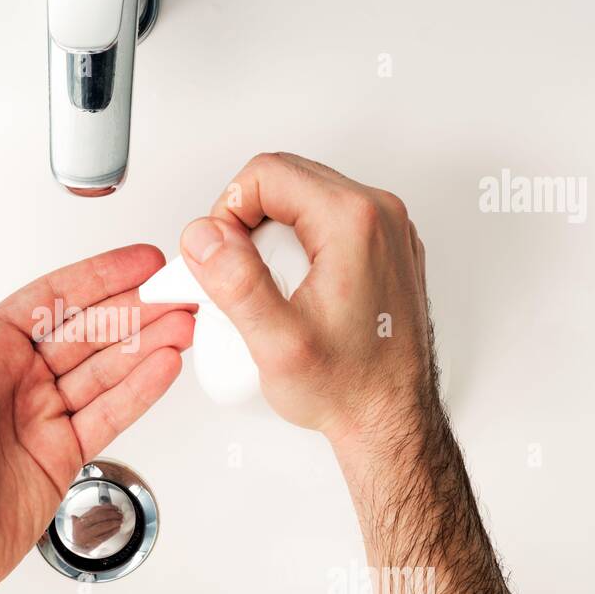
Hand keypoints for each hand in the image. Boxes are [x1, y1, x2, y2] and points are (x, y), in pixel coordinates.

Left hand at [0, 244, 194, 593]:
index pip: (53, 299)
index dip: (100, 277)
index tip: (139, 261)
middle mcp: (15, 379)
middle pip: (90, 331)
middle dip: (138, 310)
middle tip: (180, 293)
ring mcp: (42, 416)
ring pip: (107, 369)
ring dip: (148, 345)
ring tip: (187, 325)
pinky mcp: (61, 454)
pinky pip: (110, 413)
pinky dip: (141, 391)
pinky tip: (166, 368)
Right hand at [179, 152, 432, 447]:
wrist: (391, 421)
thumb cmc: (349, 388)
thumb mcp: (275, 342)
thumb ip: (234, 281)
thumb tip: (203, 236)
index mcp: (355, 222)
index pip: (266, 172)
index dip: (229, 211)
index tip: (225, 257)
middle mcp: (380, 215)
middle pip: (286, 178)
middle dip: (248, 222)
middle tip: (243, 277)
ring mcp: (388, 231)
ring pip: (305, 198)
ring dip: (272, 235)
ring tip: (270, 289)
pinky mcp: (385, 248)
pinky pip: (327, 221)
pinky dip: (299, 246)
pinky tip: (294, 291)